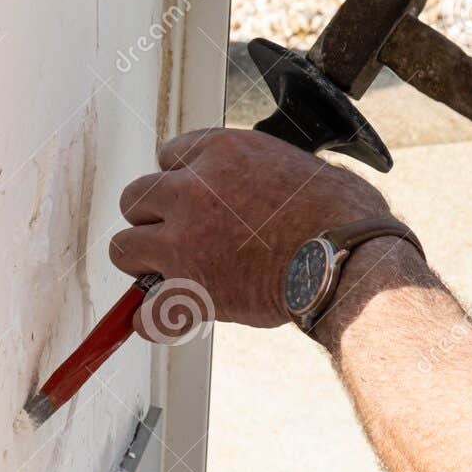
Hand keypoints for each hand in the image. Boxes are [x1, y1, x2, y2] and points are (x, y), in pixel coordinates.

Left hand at [109, 128, 393, 331]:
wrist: (348, 257)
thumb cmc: (340, 212)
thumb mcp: (293, 163)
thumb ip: (254, 171)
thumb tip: (252, 184)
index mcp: (220, 152)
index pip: (168, 154)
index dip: (181, 179)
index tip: (196, 198)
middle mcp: (192, 191)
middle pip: (135, 197)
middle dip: (151, 217)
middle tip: (174, 235)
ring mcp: (185, 241)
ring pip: (123, 247)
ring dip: (140, 260)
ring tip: (163, 272)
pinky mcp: (189, 289)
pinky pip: (144, 311)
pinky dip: (151, 320)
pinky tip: (162, 319)